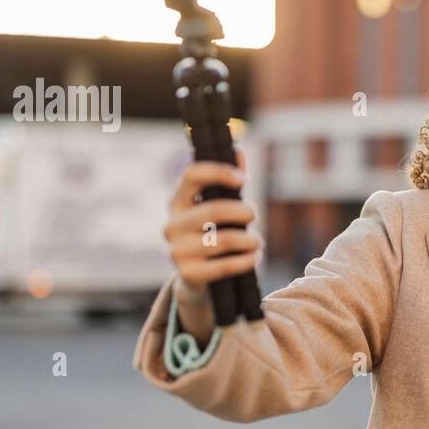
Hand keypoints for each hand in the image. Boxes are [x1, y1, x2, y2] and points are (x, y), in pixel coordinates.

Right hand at [163, 147, 259, 340]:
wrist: (197, 278)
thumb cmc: (212, 233)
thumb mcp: (219, 206)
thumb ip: (228, 181)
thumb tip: (238, 151)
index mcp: (177, 201)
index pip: (192, 175)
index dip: (219, 172)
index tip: (243, 178)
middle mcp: (171, 225)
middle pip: (215, 209)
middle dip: (244, 212)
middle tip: (253, 216)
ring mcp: (177, 251)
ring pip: (224, 240)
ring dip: (250, 240)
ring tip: (257, 242)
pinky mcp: (189, 274)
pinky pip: (225, 266)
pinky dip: (247, 260)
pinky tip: (254, 257)